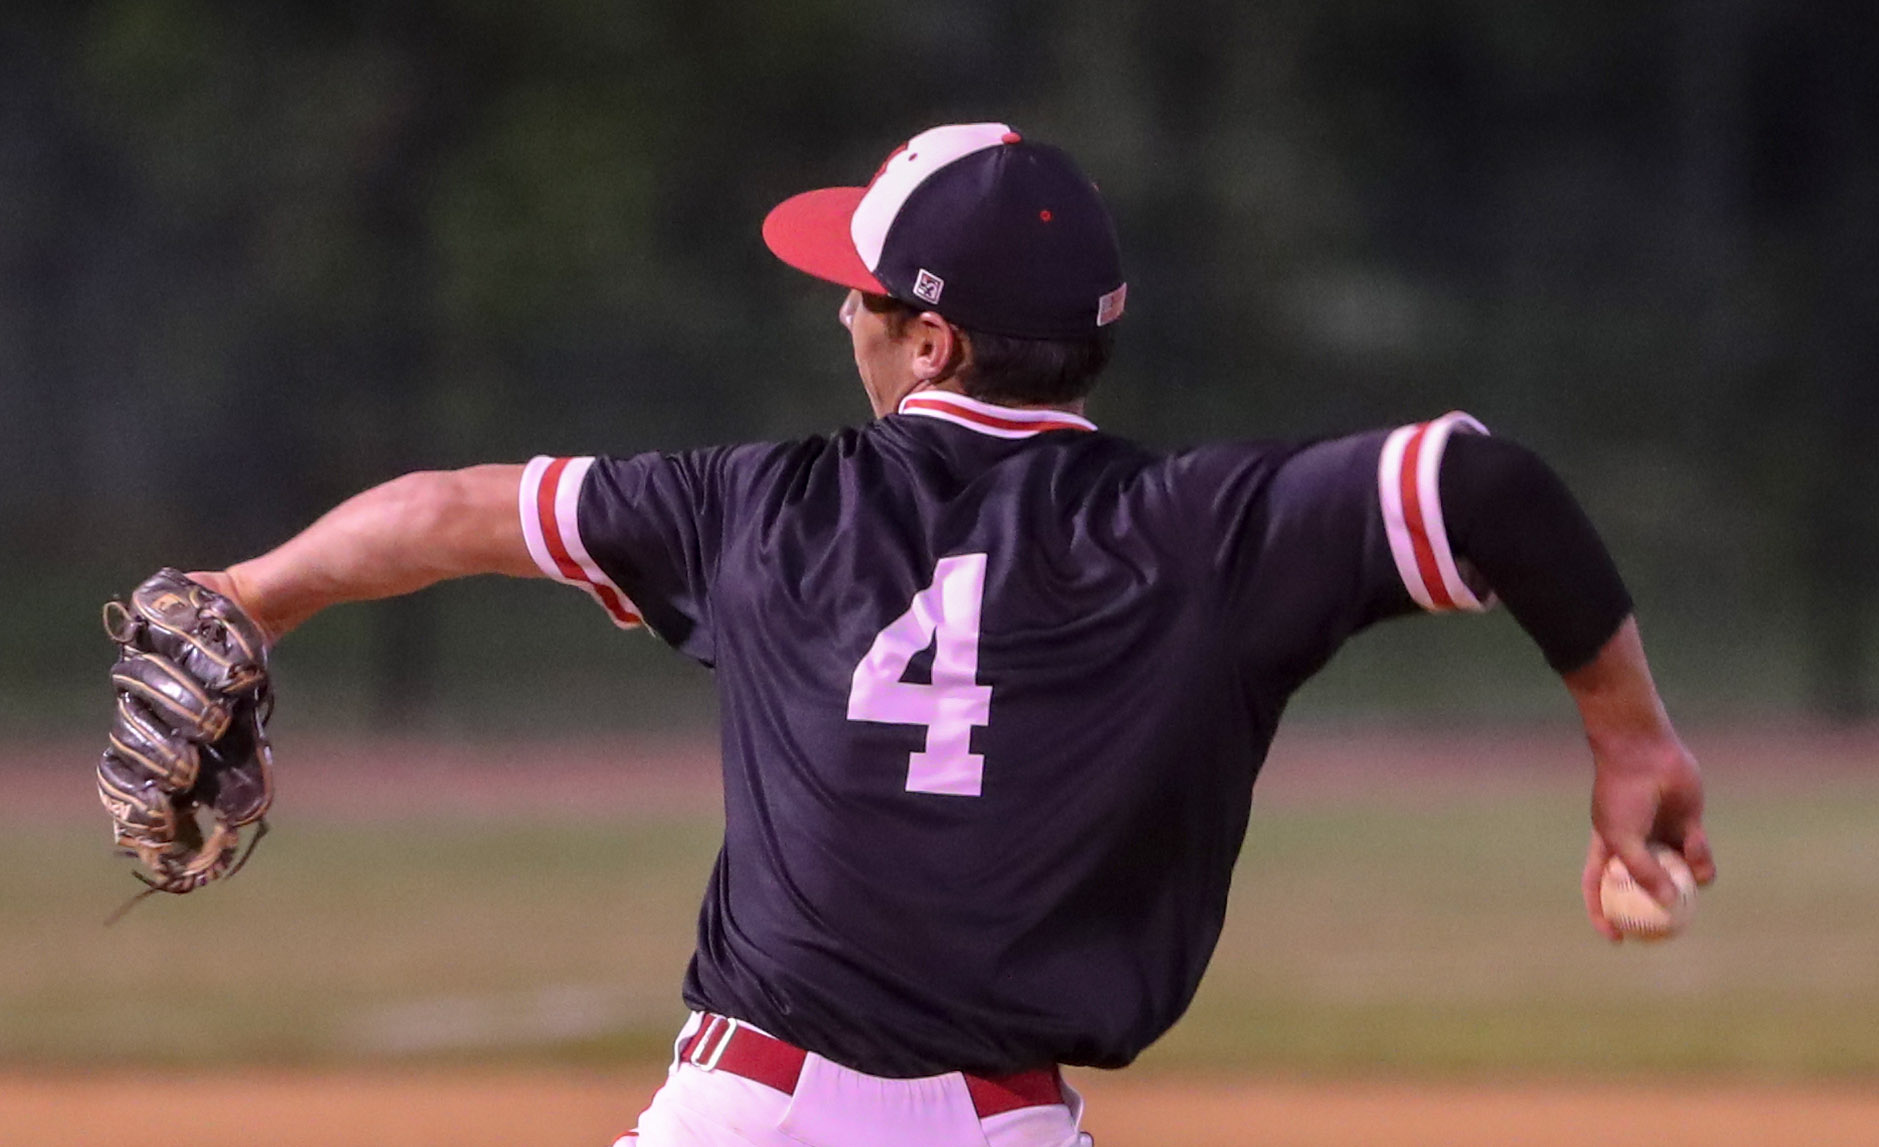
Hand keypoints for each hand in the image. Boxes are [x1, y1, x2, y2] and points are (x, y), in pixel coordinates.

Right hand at [1580, 733, 1715, 941]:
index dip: (1603, 915)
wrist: (1646, 755)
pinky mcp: (1689, 826)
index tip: (1616, 939)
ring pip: (1678, 874)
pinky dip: (1701, 856)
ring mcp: (1663, 837)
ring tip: (1692, 878)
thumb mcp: (1622, 839)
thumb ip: (1642, 873)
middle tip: (1671, 927)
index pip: (1599, 888)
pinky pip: (1698, 854)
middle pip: (1645, 886)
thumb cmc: (1623, 795)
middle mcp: (1636, 846)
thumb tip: (1666, 905)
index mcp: (1609, 848)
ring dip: (1688, 881)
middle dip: (1658, 908)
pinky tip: (1696, 843)